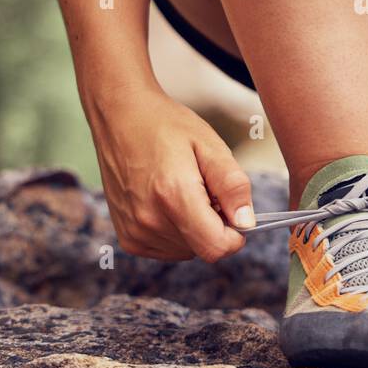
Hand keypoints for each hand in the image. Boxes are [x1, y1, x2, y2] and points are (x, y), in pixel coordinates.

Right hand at [84, 84, 252, 261]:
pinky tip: (167, 202)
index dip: (235, 234)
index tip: (234, 212)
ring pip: (186, 250)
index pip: (216, 247)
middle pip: (202, 248)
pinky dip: (176, 232)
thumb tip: (247, 222)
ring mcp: (134, 231)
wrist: (120, 117)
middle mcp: (149, 220)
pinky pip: (166, 249)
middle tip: (204, 189)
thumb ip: (232, 185)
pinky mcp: (126, 236)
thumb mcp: (210, 146)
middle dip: (214, 226)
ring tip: (183, 192)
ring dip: (194, 229)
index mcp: (173, 196)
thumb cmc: (167, 127)